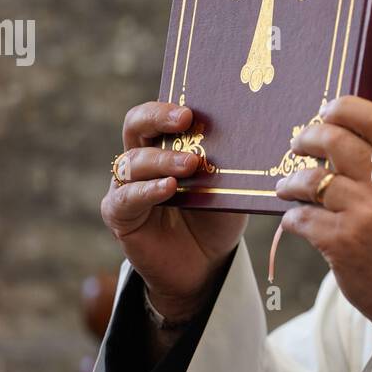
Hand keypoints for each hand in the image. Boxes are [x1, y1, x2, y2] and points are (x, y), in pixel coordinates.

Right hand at [100, 102, 246, 319]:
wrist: (205, 266)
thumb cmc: (217, 220)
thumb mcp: (229, 187)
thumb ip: (229, 163)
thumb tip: (251, 134)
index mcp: (165, 144)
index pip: (159, 114)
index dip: (169, 105)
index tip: (193, 107)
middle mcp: (142, 160)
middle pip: (135, 125)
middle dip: (157, 117)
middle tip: (186, 119)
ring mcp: (127, 186)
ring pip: (132, 162)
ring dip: (161, 160)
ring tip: (190, 164)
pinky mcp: (120, 216)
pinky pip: (125, 199)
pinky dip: (146, 191)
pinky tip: (168, 188)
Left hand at [276, 96, 371, 331]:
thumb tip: (345, 144)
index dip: (345, 108)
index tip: (326, 111)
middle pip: (334, 141)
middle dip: (306, 138)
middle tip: (296, 145)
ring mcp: (364, 214)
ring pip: (310, 181)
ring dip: (291, 182)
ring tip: (286, 187)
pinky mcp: (341, 243)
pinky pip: (301, 218)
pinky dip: (292, 218)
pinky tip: (295, 221)